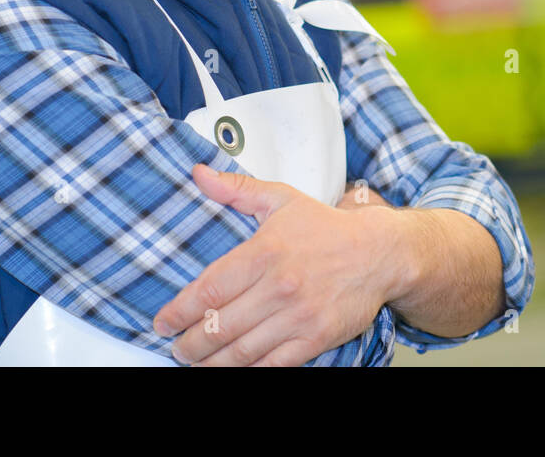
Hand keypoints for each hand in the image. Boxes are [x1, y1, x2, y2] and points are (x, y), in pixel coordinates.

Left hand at [152, 164, 402, 366]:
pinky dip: (249, 370)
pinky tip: (233, 369)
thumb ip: (237, 189)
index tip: (163, 321)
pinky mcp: (315, 338)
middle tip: (177, 347)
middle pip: (219, 326)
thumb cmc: (328, 228)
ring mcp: (298, 316)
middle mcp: (279, 286)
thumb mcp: (281, 199)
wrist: (381, 253)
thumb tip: (200, 174)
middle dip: (190, 343)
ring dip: (212, 363)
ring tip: (196, 363)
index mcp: (265, 252)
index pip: (209, 289)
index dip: (179, 311)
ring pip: (241, 351)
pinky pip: (272, 364)